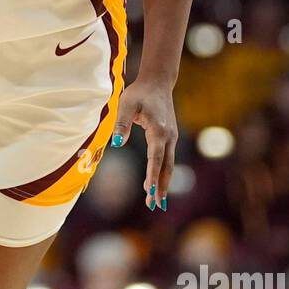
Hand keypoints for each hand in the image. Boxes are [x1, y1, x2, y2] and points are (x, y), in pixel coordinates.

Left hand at [110, 77, 177, 209]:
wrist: (157, 82)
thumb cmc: (139, 93)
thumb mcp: (126, 105)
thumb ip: (122, 124)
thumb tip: (117, 143)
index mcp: (158, 131)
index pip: (155, 159)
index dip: (152, 176)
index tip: (149, 192)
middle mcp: (168, 137)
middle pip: (166, 167)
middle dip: (161, 187)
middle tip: (156, 206)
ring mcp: (171, 137)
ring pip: (168, 165)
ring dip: (163, 183)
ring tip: (157, 202)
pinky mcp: (169, 137)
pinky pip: (167, 159)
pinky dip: (163, 173)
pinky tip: (157, 183)